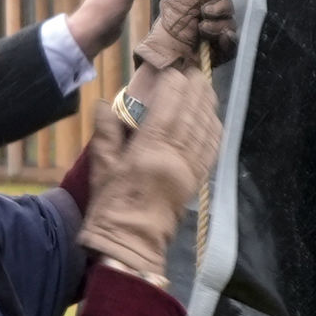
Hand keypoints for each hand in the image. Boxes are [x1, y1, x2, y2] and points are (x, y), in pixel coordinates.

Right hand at [79, 62, 220, 289]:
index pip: (170, 106)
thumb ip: (106, 133)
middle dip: (196, 88)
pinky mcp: (196, 181)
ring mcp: (190, 169)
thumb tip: (104, 104)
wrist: (130, 246)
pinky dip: (214, 129)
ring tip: (205, 87)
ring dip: (208, 105)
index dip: (174, 84)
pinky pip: (212, 149)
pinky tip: (212, 118)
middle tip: (194, 70)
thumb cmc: (111, 207)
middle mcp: (176, 156)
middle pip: (193, 113)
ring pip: (206, 128)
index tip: (172, 69)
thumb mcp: (101, 167)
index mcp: (150, 150)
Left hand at [134, 0, 246, 82]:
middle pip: (229, 5)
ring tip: (202, 31)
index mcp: (197, 1)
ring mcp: (215, 35)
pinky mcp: (220, 54)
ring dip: (219, 25)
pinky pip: (233, 43)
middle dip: (220, 6)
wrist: (164, 61)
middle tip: (204, 12)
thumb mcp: (179, 2)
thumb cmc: (166, 31)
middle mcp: (208, 16)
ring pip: (231, 24)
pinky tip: (221, 39)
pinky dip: (228, 39)